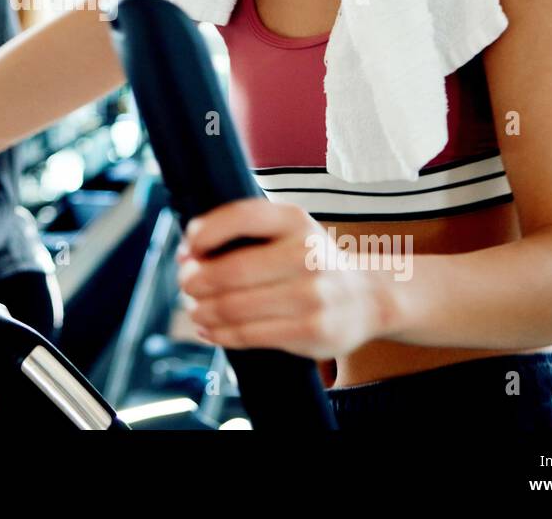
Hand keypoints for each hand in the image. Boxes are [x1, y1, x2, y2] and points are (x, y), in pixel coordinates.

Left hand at [175, 198, 392, 358]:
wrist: (366, 297)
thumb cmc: (310, 262)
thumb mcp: (286, 232)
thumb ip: (241, 235)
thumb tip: (186, 256)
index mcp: (295, 220)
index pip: (241, 217)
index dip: (204, 233)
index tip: (188, 249)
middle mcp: (307, 254)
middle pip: (231, 270)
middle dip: (196, 280)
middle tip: (186, 285)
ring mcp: (313, 295)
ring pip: (235, 307)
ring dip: (202, 311)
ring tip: (195, 310)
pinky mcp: (313, 331)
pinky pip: (249, 335)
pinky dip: (220, 334)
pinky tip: (210, 330)